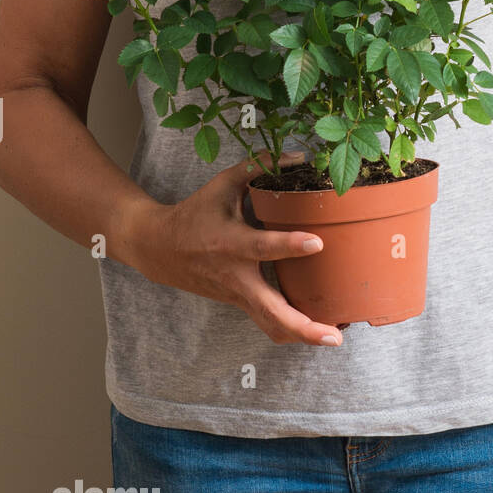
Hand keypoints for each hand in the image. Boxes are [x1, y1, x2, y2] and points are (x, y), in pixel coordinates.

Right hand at [121, 153, 348, 345]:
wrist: (157, 249)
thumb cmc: (195, 212)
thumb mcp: (223, 184)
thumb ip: (258, 167)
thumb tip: (298, 155)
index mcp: (231, 243)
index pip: (263, 247)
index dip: (290, 245)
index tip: (318, 243)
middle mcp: (236, 276)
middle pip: (271, 312)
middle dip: (303, 327)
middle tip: (334, 335)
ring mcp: (237, 296)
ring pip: (269, 325)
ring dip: (301, 336)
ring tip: (334, 338)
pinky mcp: (239, 303)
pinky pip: (266, 322)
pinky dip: (290, 329)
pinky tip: (316, 328)